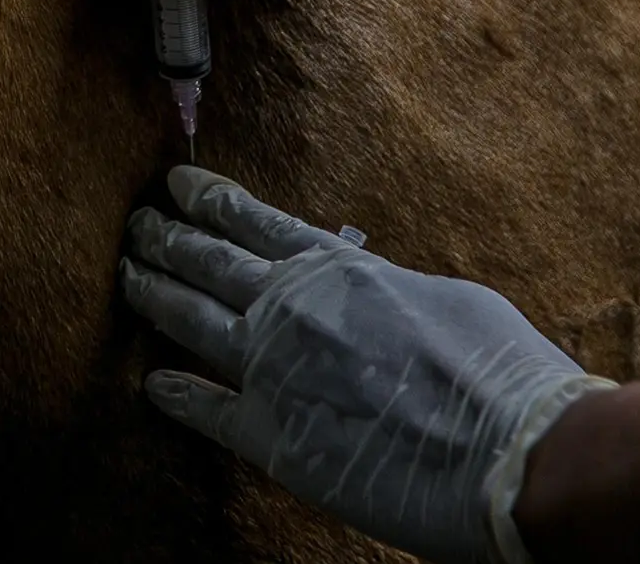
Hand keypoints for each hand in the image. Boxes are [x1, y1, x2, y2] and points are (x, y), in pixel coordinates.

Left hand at [120, 166, 613, 563]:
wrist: (512, 455)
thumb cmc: (504, 375)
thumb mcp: (448, 299)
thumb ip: (390, 289)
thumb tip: (372, 290)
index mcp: (339, 270)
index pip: (253, 221)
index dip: (208, 199)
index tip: (176, 184)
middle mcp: (292, 309)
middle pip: (205, 261)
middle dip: (164, 238)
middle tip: (135, 224)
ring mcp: (271, 369)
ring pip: (188, 319)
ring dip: (151, 292)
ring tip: (126, 274)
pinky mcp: (270, 435)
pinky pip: (205, 408)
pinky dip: (173, 393)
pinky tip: (153, 384)